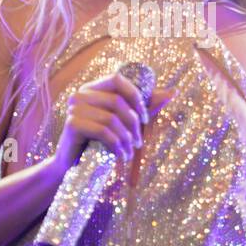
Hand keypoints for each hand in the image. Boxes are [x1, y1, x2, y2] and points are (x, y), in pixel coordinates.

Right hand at [52, 69, 175, 173]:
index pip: (117, 79)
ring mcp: (74, 109)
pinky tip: (121, 156)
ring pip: (111, 118)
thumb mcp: (123, 122)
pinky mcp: (72, 125)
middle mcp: (80, 94)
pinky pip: (103, 131)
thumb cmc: (98, 142)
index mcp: (91, 89)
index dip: (135, 96)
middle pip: (117, 101)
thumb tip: (172, 91)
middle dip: (133, 124)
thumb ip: (144, 106)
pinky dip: (116, 145)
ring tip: (130, 152)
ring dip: (126, 138)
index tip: (145, 118)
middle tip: (139, 143)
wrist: (72, 166)